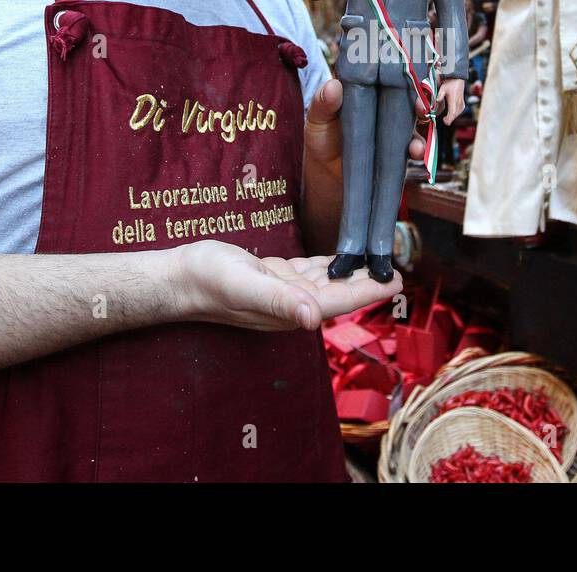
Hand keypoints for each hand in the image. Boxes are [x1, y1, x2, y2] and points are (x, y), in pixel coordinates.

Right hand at [177, 240, 401, 331]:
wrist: (178, 277)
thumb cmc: (208, 280)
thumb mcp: (244, 284)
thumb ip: (279, 300)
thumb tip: (313, 317)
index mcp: (290, 310)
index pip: (340, 301)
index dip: (369, 291)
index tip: (396, 280)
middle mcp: (292, 304)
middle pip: (340, 292)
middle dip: (369, 280)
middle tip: (398, 264)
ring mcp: (284, 292)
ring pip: (329, 281)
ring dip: (353, 271)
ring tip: (379, 259)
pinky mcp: (275, 277)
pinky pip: (311, 272)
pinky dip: (330, 264)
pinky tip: (344, 258)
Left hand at [305, 78, 424, 187]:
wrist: (325, 168)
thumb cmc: (321, 134)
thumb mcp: (317, 116)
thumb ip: (322, 101)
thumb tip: (333, 86)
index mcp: (371, 84)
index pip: (395, 68)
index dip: (409, 67)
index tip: (414, 73)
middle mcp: (389, 100)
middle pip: (417, 90)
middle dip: (427, 95)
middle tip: (422, 106)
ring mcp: (397, 123)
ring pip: (421, 116)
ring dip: (426, 123)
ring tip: (418, 132)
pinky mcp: (401, 146)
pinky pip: (416, 144)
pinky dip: (419, 147)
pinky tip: (416, 151)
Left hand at [435, 78, 465, 124]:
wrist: (457, 79)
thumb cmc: (450, 84)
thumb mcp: (443, 89)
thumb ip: (439, 96)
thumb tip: (437, 101)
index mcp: (453, 100)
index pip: (452, 112)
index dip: (449, 118)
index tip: (445, 121)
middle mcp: (458, 103)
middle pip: (455, 115)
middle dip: (449, 119)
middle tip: (444, 120)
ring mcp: (461, 103)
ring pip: (457, 114)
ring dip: (452, 116)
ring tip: (447, 118)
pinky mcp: (462, 103)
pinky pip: (459, 111)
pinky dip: (455, 114)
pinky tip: (452, 113)